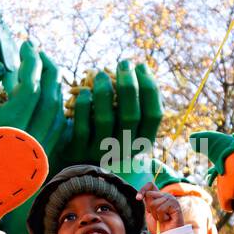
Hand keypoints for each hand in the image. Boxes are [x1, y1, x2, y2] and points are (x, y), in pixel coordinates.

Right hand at [0, 41, 65, 164]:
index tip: (25, 45)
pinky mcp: (35, 166)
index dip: (32, 62)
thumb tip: (1, 65)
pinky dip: (54, 111)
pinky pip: (55, 133)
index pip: (31, 87)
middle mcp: (24, 144)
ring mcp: (32, 157)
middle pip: (50, 100)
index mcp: (4, 127)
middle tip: (38, 53)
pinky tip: (44, 98)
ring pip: (57, 117)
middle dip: (48, 71)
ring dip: (53, 90)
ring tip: (42, 71)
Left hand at [58, 60, 162, 183]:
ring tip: (100, 73)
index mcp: (142, 143)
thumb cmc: (112, 137)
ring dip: (104, 91)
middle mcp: (124, 149)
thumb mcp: (130, 128)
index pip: (154, 114)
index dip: (150, 87)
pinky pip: (82, 126)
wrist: (85, 170)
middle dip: (128, 84)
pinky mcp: (79, 151)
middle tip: (123, 63)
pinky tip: (84, 91)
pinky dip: (84, 105)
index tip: (141, 65)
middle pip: (131, 115)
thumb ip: (139, 105)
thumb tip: (146, 73)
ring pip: (106, 118)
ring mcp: (101, 151)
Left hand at [136, 182, 183, 232]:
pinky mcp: (175, 204)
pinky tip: (167, 219)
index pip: (150, 185)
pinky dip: (161, 217)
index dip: (143, 190)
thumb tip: (142, 195)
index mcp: (158, 196)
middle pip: (149, 194)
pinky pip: (161, 209)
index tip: (138, 198)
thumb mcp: (149, 212)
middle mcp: (165, 195)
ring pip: (154, 203)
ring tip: (162, 219)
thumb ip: (147, 202)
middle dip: (149, 208)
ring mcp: (171, 199)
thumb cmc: (158, 226)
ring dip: (156, 215)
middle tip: (156, 216)